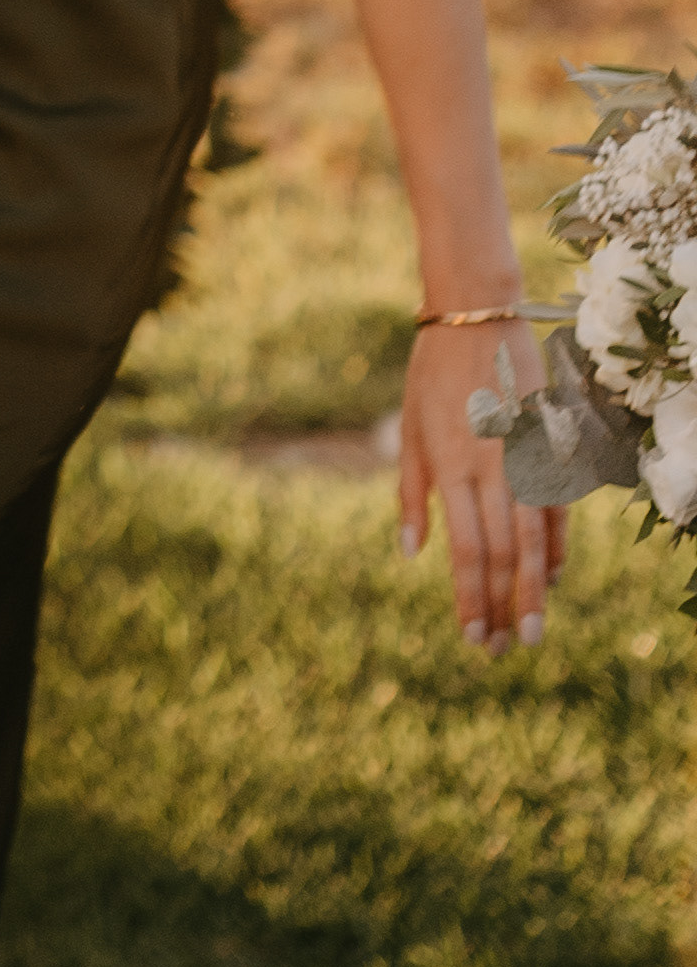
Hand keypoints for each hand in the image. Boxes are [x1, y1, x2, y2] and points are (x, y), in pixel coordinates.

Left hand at [398, 314, 563, 661]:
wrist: (477, 315)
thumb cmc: (431, 374)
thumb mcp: (408, 428)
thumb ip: (412, 493)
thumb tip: (412, 553)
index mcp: (452, 465)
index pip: (468, 551)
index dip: (472, 600)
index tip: (471, 638)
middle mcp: (494, 468)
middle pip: (505, 554)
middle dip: (504, 607)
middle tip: (502, 651)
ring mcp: (527, 457)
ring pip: (538, 538)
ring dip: (536, 589)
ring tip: (531, 630)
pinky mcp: (551, 445)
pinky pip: (557, 509)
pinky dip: (556, 547)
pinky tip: (551, 576)